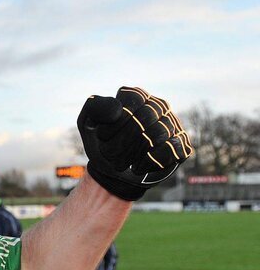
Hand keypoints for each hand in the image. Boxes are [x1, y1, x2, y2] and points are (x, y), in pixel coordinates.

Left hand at [78, 86, 192, 200]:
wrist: (112, 172)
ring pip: (157, 134)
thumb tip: (117, 108)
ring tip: (120, 163)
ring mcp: (173, 125)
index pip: (132, 98)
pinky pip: (168, 151)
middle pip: (145, 117)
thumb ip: (95, 108)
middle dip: (120, 141)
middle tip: (108, 154)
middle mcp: (158, 106)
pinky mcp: (181, 146)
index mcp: (137, 96)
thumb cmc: (102, 144)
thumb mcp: (87, 124)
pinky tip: (137, 167)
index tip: (102, 135)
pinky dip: (147, 163)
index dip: (114, 121)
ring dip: (131, 154)